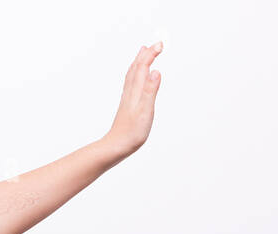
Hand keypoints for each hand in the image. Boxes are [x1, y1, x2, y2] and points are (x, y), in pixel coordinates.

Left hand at [104, 42, 163, 158]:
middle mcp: (130, 92)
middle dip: (146, 54)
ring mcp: (128, 99)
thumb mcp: (146, 110)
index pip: (144, 66)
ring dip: (139, 62)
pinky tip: (137, 79)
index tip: (161, 44)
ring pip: (133, 75)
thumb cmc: (132, 132)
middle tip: (155, 44)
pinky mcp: (127, 105)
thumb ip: (151, 91)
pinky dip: (136, 75)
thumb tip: (155, 71)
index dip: (151, 54)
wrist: (116, 146)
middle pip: (137, 68)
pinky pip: (131, 84)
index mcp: (136, 91)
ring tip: (143, 54)